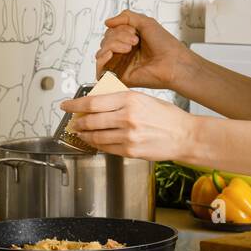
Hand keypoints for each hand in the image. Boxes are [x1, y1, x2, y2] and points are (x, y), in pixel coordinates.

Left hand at [58, 90, 197, 161]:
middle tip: (73, 121)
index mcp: (130, 99)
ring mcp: (128, 136)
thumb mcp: (144, 98)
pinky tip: (95, 141)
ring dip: (85, 135)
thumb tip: (97, 103)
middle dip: (78, 121)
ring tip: (81, 132)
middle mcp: (127, 117)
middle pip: (90, 120)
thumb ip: (121, 100)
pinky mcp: (130, 151)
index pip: (93, 102)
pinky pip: (106, 148)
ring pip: (96, 136)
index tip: (66, 105)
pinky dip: (97, 144)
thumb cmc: (167, 116)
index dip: (75, 104)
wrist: (185, 135)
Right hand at [95, 9, 188, 89]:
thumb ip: (126, 17)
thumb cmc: (166, 45)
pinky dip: (102, 58)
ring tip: (130, 48)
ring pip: (102, 51)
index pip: (111, 32)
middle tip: (135, 40)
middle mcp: (124, 53)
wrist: (173, 62)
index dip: (119, 28)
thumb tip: (107, 22)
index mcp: (130, 41)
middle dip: (118, 36)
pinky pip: (100, 68)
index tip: (134, 31)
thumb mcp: (145, 22)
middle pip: (105, 40)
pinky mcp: (119, 76)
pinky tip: (111, 54)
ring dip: (113, 44)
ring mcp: (121, 65)